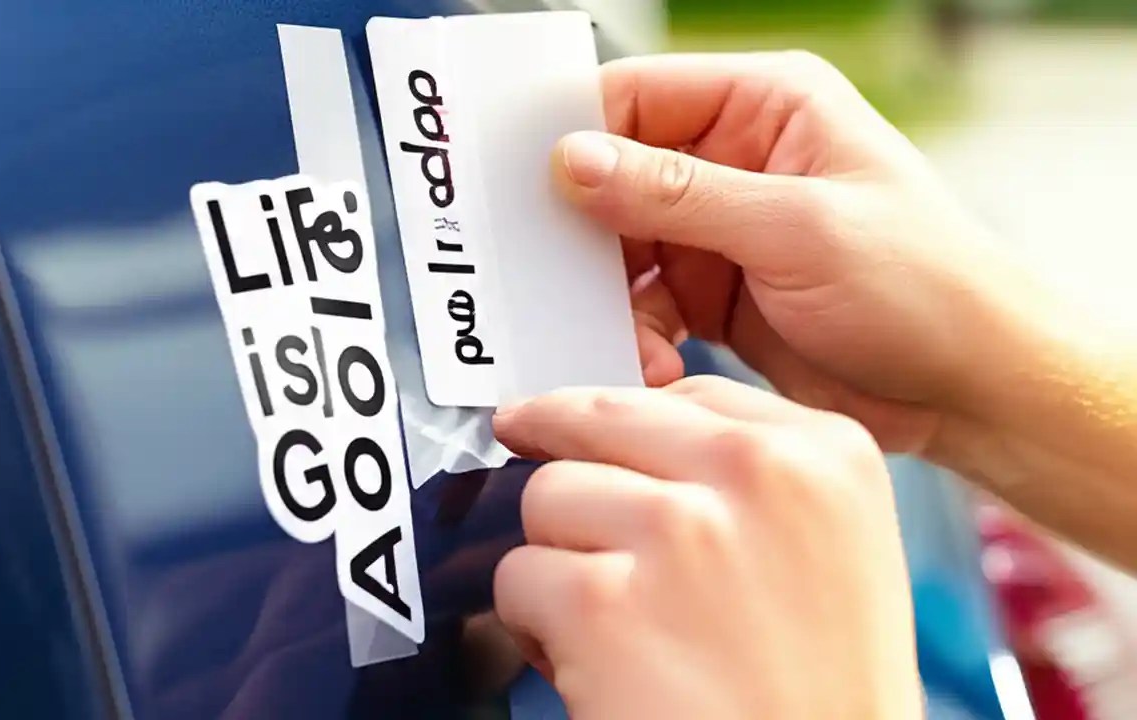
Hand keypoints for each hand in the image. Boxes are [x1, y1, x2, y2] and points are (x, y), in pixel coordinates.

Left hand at [491, 377, 921, 719]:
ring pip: (548, 494)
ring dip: (558, 558)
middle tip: (521, 435)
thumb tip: (643, 443)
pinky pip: (519, 578)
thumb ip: (756, 481)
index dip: (627, 419)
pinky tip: (591, 664)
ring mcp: (677, 531)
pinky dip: (535, 627)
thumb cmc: (825, 696)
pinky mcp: (603, 604)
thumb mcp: (837, 551)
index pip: (688, 393)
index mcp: (826, 456)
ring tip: (610, 621)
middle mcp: (757, 475)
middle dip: (562, 451)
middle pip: (602, 419)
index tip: (589, 423)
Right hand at [560, 52, 1036, 452]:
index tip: (525, 188)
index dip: (576, 137)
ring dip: (609, 297)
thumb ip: (678, 195)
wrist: (970, 388)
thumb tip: (573, 162)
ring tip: (619, 339)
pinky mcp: (716, 294)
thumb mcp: (797, 229)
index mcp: (765, 106)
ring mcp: (721, 230)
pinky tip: (653, 364)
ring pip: (621, 249)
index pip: (637, 98)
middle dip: (584, 234)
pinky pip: (644, 304)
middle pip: (615, 177)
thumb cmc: (923, 286)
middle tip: (553, 280)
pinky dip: (635, 335)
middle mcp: (734, 160)